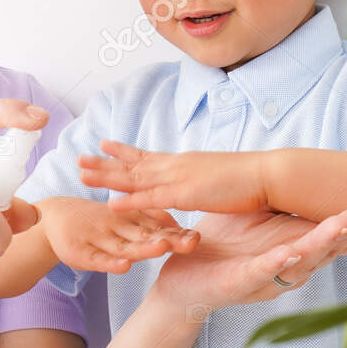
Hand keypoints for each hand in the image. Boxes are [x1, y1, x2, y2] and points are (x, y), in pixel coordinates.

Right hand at [39, 197, 199, 273]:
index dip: (178, 234)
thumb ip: (148, 224)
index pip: (159, 230)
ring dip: (145, 247)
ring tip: (162, 248)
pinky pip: (100, 260)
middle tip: (192, 242)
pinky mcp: (83, 253)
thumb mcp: (123, 224)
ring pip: (126, 246)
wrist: (55, 216)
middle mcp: (119, 230)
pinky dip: (111, 263)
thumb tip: (176, 229)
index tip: (199, 238)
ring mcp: (101, 241)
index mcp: (131, 224)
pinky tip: (124, 267)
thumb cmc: (96, 223)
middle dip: (170, 240)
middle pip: (148, 236)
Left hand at [79, 140, 269, 212]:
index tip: (104, 144)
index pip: (148, 155)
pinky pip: (152, 199)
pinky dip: (130, 201)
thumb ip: (201, 180)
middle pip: (133, 163)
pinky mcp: (186, 195)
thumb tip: (197, 182)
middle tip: (79, 158)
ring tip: (81, 174)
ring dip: (107, 177)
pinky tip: (110, 203)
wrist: (268, 174)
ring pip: (135, 178)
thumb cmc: (250, 179)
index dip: (124, 151)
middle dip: (105, 162)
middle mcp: (176, 166)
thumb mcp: (217, 177)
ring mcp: (179, 179)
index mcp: (184, 162)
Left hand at [149, 191, 346, 318]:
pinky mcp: (239, 283)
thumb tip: (315, 175)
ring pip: (304, 258)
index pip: (338, 230)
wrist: (184, 282)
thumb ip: (287, 203)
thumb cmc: (225, 247)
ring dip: (326, 240)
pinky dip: (277, 262)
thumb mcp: (260, 218)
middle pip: (332, 244)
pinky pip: (261, 271)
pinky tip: (291, 250)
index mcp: (298, 244)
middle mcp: (291, 264)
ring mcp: (268, 276)